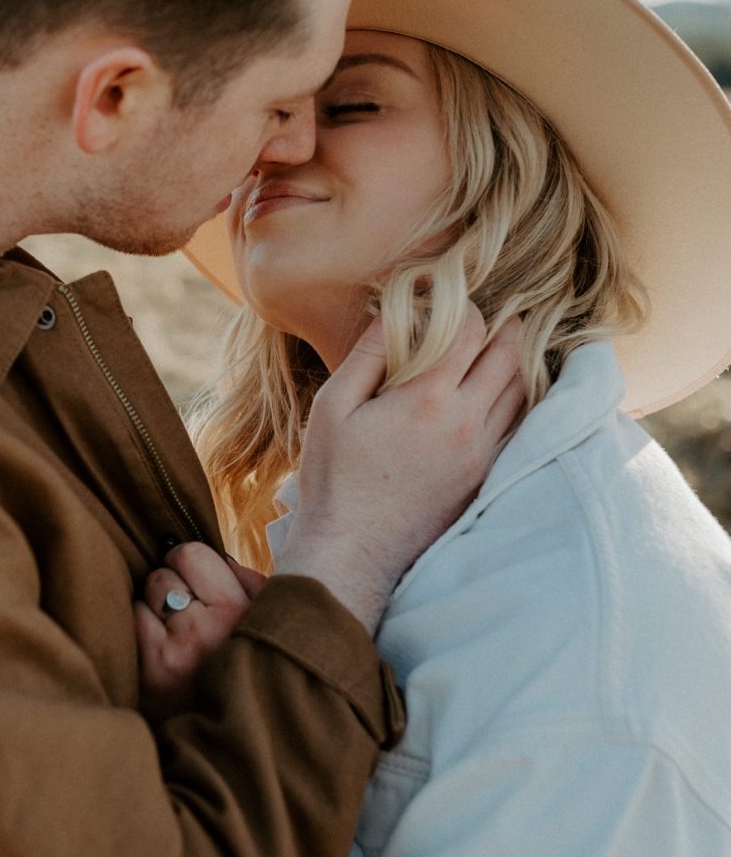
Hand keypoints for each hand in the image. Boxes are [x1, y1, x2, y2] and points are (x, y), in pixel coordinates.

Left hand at [134, 542, 267, 721]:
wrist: (239, 751)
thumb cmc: (258, 678)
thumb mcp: (271, 625)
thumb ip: (251, 585)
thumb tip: (219, 559)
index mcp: (238, 613)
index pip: (191, 554)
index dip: (192, 565)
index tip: (197, 582)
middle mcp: (203, 632)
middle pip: (162, 575)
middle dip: (172, 588)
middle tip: (187, 614)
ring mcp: (170, 657)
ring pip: (142, 599)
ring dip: (154, 611)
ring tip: (175, 637)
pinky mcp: (146, 680)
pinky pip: (130, 628)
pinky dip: (141, 636)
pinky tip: (161, 656)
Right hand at [277, 304, 523, 633]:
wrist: (353, 551)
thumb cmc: (334, 477)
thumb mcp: (333, 405)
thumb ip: (367, 354)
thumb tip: (392, 314)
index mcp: (428, 399)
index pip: (472, 333)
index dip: (468, 310)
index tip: (454, 305)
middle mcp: (466, 424)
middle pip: (511, 359)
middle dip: (507, 330)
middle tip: (501, 316)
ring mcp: (481, 456)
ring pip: (522, 395)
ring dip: (517, 367)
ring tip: (502, 351)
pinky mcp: (484, 480)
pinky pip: (515, 430)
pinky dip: (515, 405)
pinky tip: (497, 398)